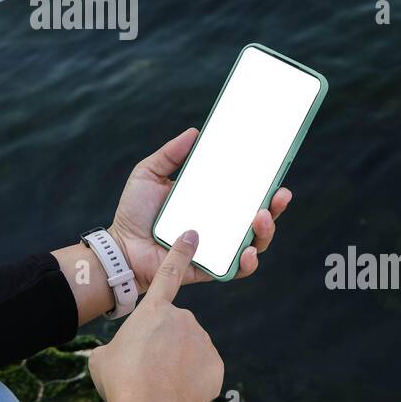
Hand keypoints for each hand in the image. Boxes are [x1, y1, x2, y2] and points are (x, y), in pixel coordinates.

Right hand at [89, 230, 222, 401]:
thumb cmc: (122, 380)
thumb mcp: (103, 358)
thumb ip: (115, 347)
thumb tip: (115, 353)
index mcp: (153, 311)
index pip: (169, 274)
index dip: (179, 253)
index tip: (192, 234)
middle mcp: (182, 318)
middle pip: (175, 329)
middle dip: (165, 345)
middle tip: (148, 367)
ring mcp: (201, 341)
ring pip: (190, 351)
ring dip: (178, 364)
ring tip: (159, 383)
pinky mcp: (215, 366)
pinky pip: (203, 371)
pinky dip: (192, 381)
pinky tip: (176, 392)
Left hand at [108, 128, 291, 291]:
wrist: (121, 247)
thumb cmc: (134, 212)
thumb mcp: (149, 174)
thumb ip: (170, 154)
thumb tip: (195, 131)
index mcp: (209, 200)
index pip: (244, 190)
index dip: (264, 181)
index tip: (276, 168)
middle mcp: (219, 224)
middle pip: (258, 216)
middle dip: (276, 206)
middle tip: (279, 193)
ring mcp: (217, 247)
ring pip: (255, 242)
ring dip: (266, 231)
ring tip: (261, 217)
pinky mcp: (211, 269)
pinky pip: (236, 270)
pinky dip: (247, 263)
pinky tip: (248, 251)